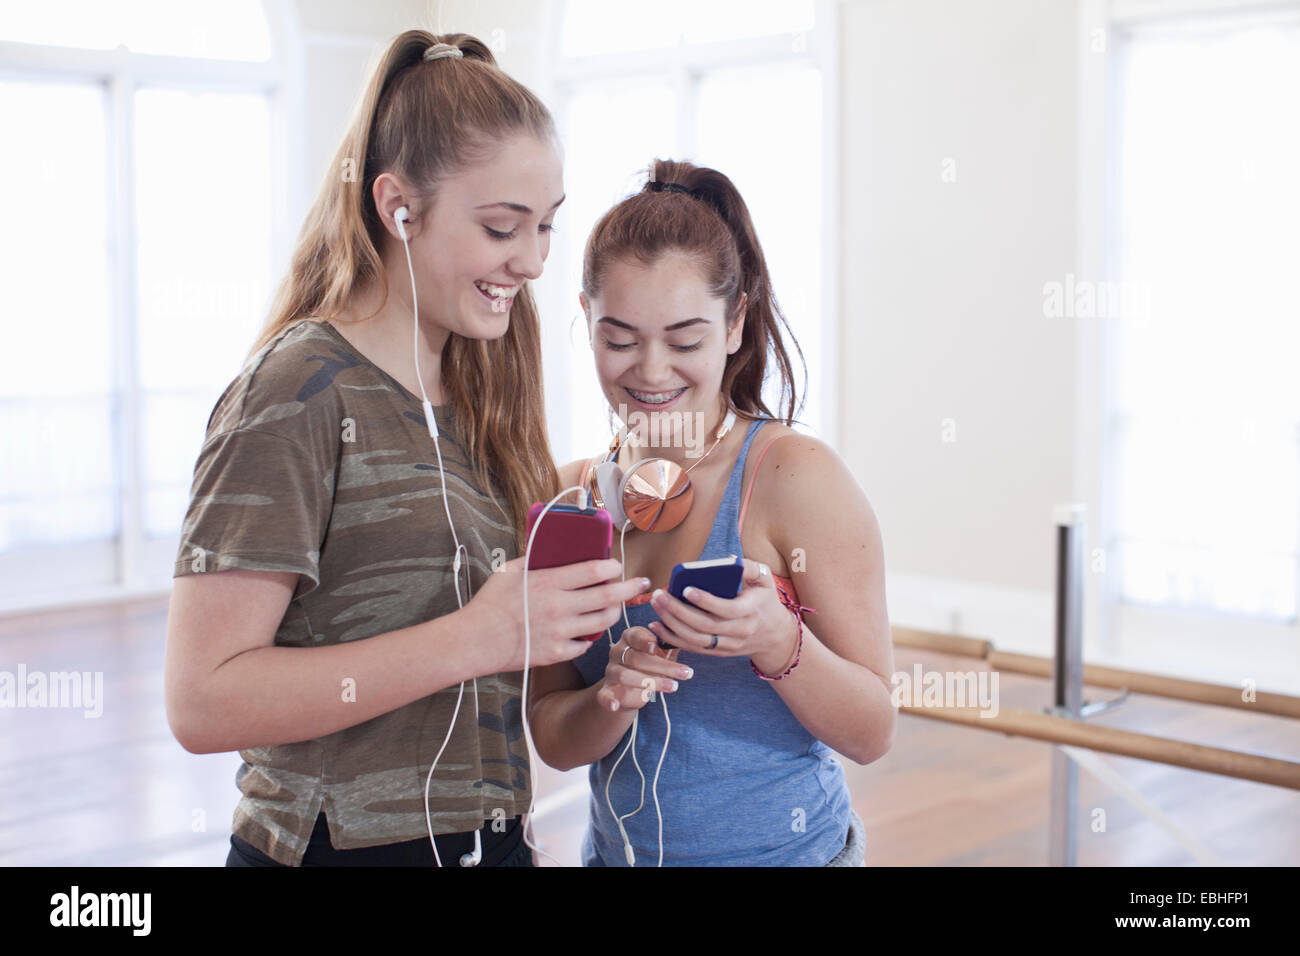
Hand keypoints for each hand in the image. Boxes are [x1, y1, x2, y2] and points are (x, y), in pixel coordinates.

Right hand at [470, 557, 649, 671]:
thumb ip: (534, 559)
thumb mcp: (509, 571)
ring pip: (603, 621)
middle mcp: (559, 606)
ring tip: (618, 605)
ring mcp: (560, 631)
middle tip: (641, 583)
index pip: (594, 570)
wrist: (475, 641)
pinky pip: (585, 644)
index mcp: (549, 582)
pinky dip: (591, 635)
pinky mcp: (557, 652)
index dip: (613, 566)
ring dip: (615, 611)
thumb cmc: (489, 604)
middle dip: (630, 587)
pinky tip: (590, 629)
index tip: (618, 565)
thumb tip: (553, 549)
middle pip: (607, 596)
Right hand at [596, 626, 693, 712]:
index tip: (656, 647)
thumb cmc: (651, 665)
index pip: (635, 636)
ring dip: (650, 682)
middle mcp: (617, 652)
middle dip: (662, 666)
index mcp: (629, 638)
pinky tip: (614, 705)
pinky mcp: (607, 690)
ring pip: (625, 675)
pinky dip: (608, 700)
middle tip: (685, 673)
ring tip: (673, 687)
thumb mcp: (663, 653)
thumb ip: (671, 644)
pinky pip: (603, 695)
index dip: (644, 641)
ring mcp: (611, 671)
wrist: (634, 688)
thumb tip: (682, 636)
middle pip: (635, 657)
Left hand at [647, 559, 798, 674]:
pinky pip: (692, 648)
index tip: (686, 589)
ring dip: (671, 624)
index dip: (706, 601)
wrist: (775, 635)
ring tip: (656, 605)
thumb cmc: (765, 600)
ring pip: (695, 640)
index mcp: (751, 611)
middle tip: (659, 595)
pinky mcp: (718, 652)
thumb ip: (749, 568)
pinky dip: (672, 638)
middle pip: (705, 626)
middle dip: (678, 611)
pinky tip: (656, 625)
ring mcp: (728, 645)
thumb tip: (728, 560)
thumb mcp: (766, 580)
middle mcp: (739, 631)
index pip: (727, 609)